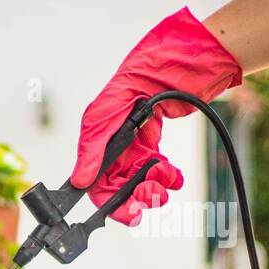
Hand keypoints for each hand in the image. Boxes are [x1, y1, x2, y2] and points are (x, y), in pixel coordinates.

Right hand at [71, 8, 241, 225]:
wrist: (188, 57)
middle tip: (151, 200)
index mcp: (96, 135)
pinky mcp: (152, 141)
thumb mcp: (111, 109)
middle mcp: (112, 143)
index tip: (124, 212)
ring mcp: (132, 143)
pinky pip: (155, 169)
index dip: (107, 200)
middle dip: (134, 198)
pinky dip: (167, 177)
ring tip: (166, 182)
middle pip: (115, 186)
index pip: (94, 180)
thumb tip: (79, 180)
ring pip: (136, 181)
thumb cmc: (146, 72)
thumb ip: (94, 145)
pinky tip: (174, 175)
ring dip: (153, 188)